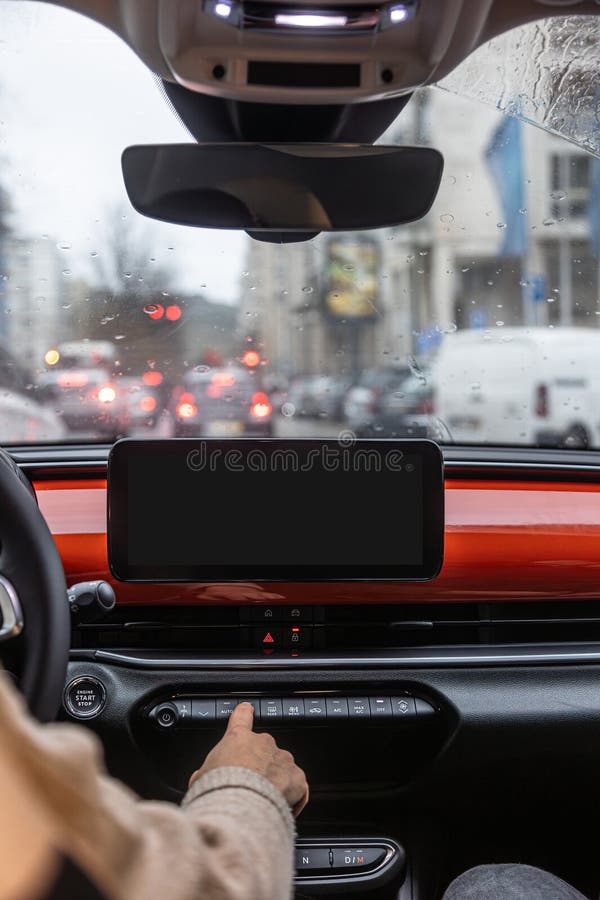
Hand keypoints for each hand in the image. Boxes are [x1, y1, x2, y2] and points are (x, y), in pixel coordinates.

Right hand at [189, 702, 308, 815]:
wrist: (240, 807)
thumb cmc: (219, 789)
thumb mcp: (202, 777)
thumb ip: (206, 772)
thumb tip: (200, 780)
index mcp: (238, 738)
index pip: (242, 716)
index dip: (245, 713)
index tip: (247, 709)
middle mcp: (263, 743)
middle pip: (264, 749)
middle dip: (260, 766)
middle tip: (250, 787)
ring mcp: (282, 759)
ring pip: (282, 767)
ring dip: (276, 781)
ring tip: (264, 802)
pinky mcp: (296, 777)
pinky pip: (298, 786)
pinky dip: (293, 797)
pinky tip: (282, 808)